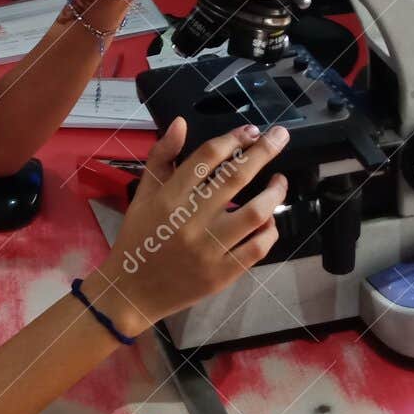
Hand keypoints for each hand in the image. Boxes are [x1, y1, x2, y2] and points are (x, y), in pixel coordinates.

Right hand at [83, 118, 289, 336]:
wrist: (132, 291)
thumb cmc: (138, 237)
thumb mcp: (143, 194)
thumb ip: (161, 157)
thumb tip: (181, 122)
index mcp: (169, 198)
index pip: (207, 157)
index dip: (232, 139)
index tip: (250, 131)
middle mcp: (190, 220)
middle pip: (235, 178)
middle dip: (263, 151)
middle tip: (281, 136)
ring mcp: (209, 249)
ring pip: (255, 213)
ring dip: (274, 193)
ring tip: (280, 181)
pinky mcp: (222, 273)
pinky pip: (257, 248)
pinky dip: (269, 231)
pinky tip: (270, 220)